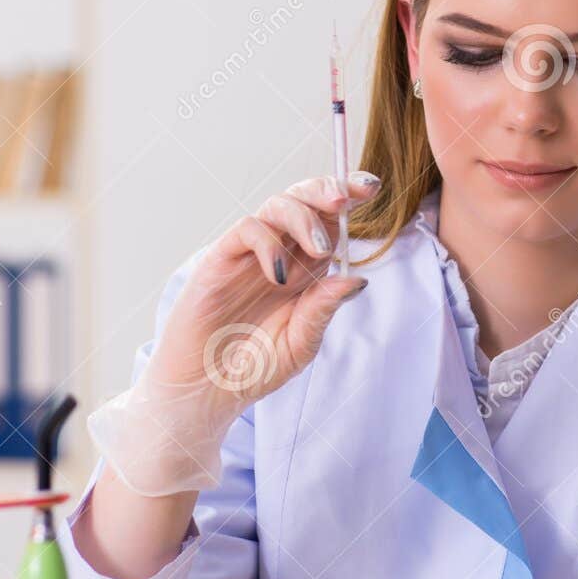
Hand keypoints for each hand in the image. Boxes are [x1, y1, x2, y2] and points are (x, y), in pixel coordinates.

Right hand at [86, 171, 379, 494]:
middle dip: (329, 190)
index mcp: (305, 270)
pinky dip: (269, 243)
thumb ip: (323, 310)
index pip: (328, 221)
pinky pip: (247, 230)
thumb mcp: (300, 344)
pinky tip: (280, 275)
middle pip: (304, 201)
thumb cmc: (252, 369)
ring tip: (320, 249)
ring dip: (305, 218)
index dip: (348, 197)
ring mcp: (249, 256)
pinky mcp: (220, 260)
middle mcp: (279, 255)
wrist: (206, 390)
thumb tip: (358, 280)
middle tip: (348, 198)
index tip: (372, 188)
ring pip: (277, 206)